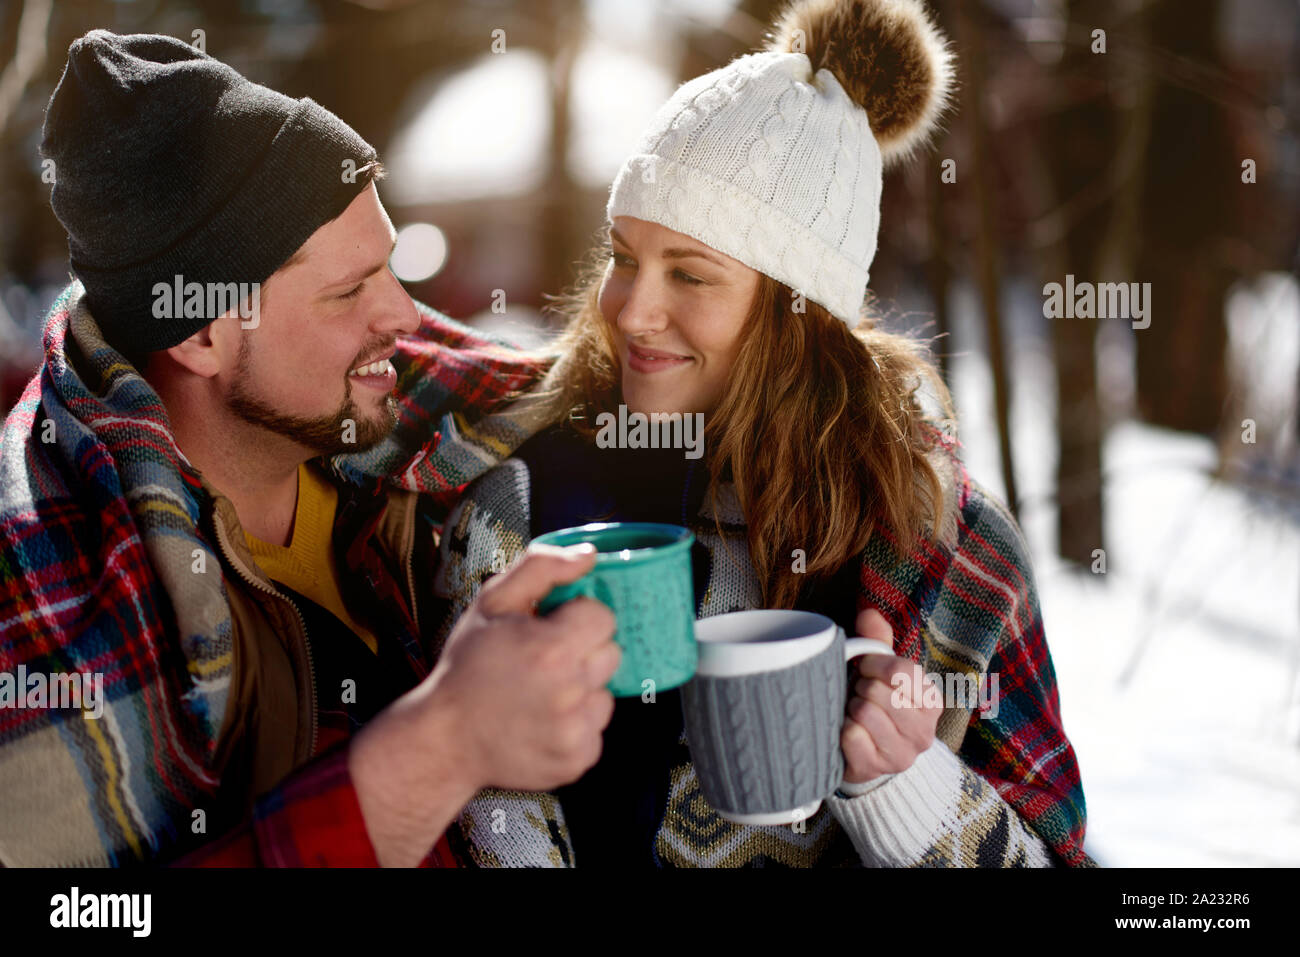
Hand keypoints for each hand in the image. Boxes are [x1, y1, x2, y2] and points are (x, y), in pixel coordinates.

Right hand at [432, 542, 619, 791]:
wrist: (445, 738)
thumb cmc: (468, 666)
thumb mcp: (492, 603)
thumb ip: (542, 568)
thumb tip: (589, 555)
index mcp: (552, 649)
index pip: (604, 617)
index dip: (577, 618)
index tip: (550, 629)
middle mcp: (570, 692)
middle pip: (611, 654)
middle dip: (582, 651)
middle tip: (542, 660)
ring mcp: (575, 731)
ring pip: (605, 692)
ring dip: (581, 689)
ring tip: (540, 693)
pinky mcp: (578, 760)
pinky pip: (596, 728)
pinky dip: (576, 724)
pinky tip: (542, 720)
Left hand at [840, 608, 941, 784]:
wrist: (867, 755)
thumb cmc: (876, 705)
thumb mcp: (881, 672)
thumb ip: (877, 641)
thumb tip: (868, 613)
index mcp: (932, 701)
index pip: (901, 670)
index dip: (874, 664)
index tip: (865, 668)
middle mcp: (924, 731)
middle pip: (879, 692)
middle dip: (860, 687)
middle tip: (859, 695)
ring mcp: (902, 754)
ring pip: (864, 712)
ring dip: (851, 708)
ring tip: (855, 712)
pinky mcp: (876, 769)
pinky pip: (850, 736)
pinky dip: (842, 730)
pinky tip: (848, 732)